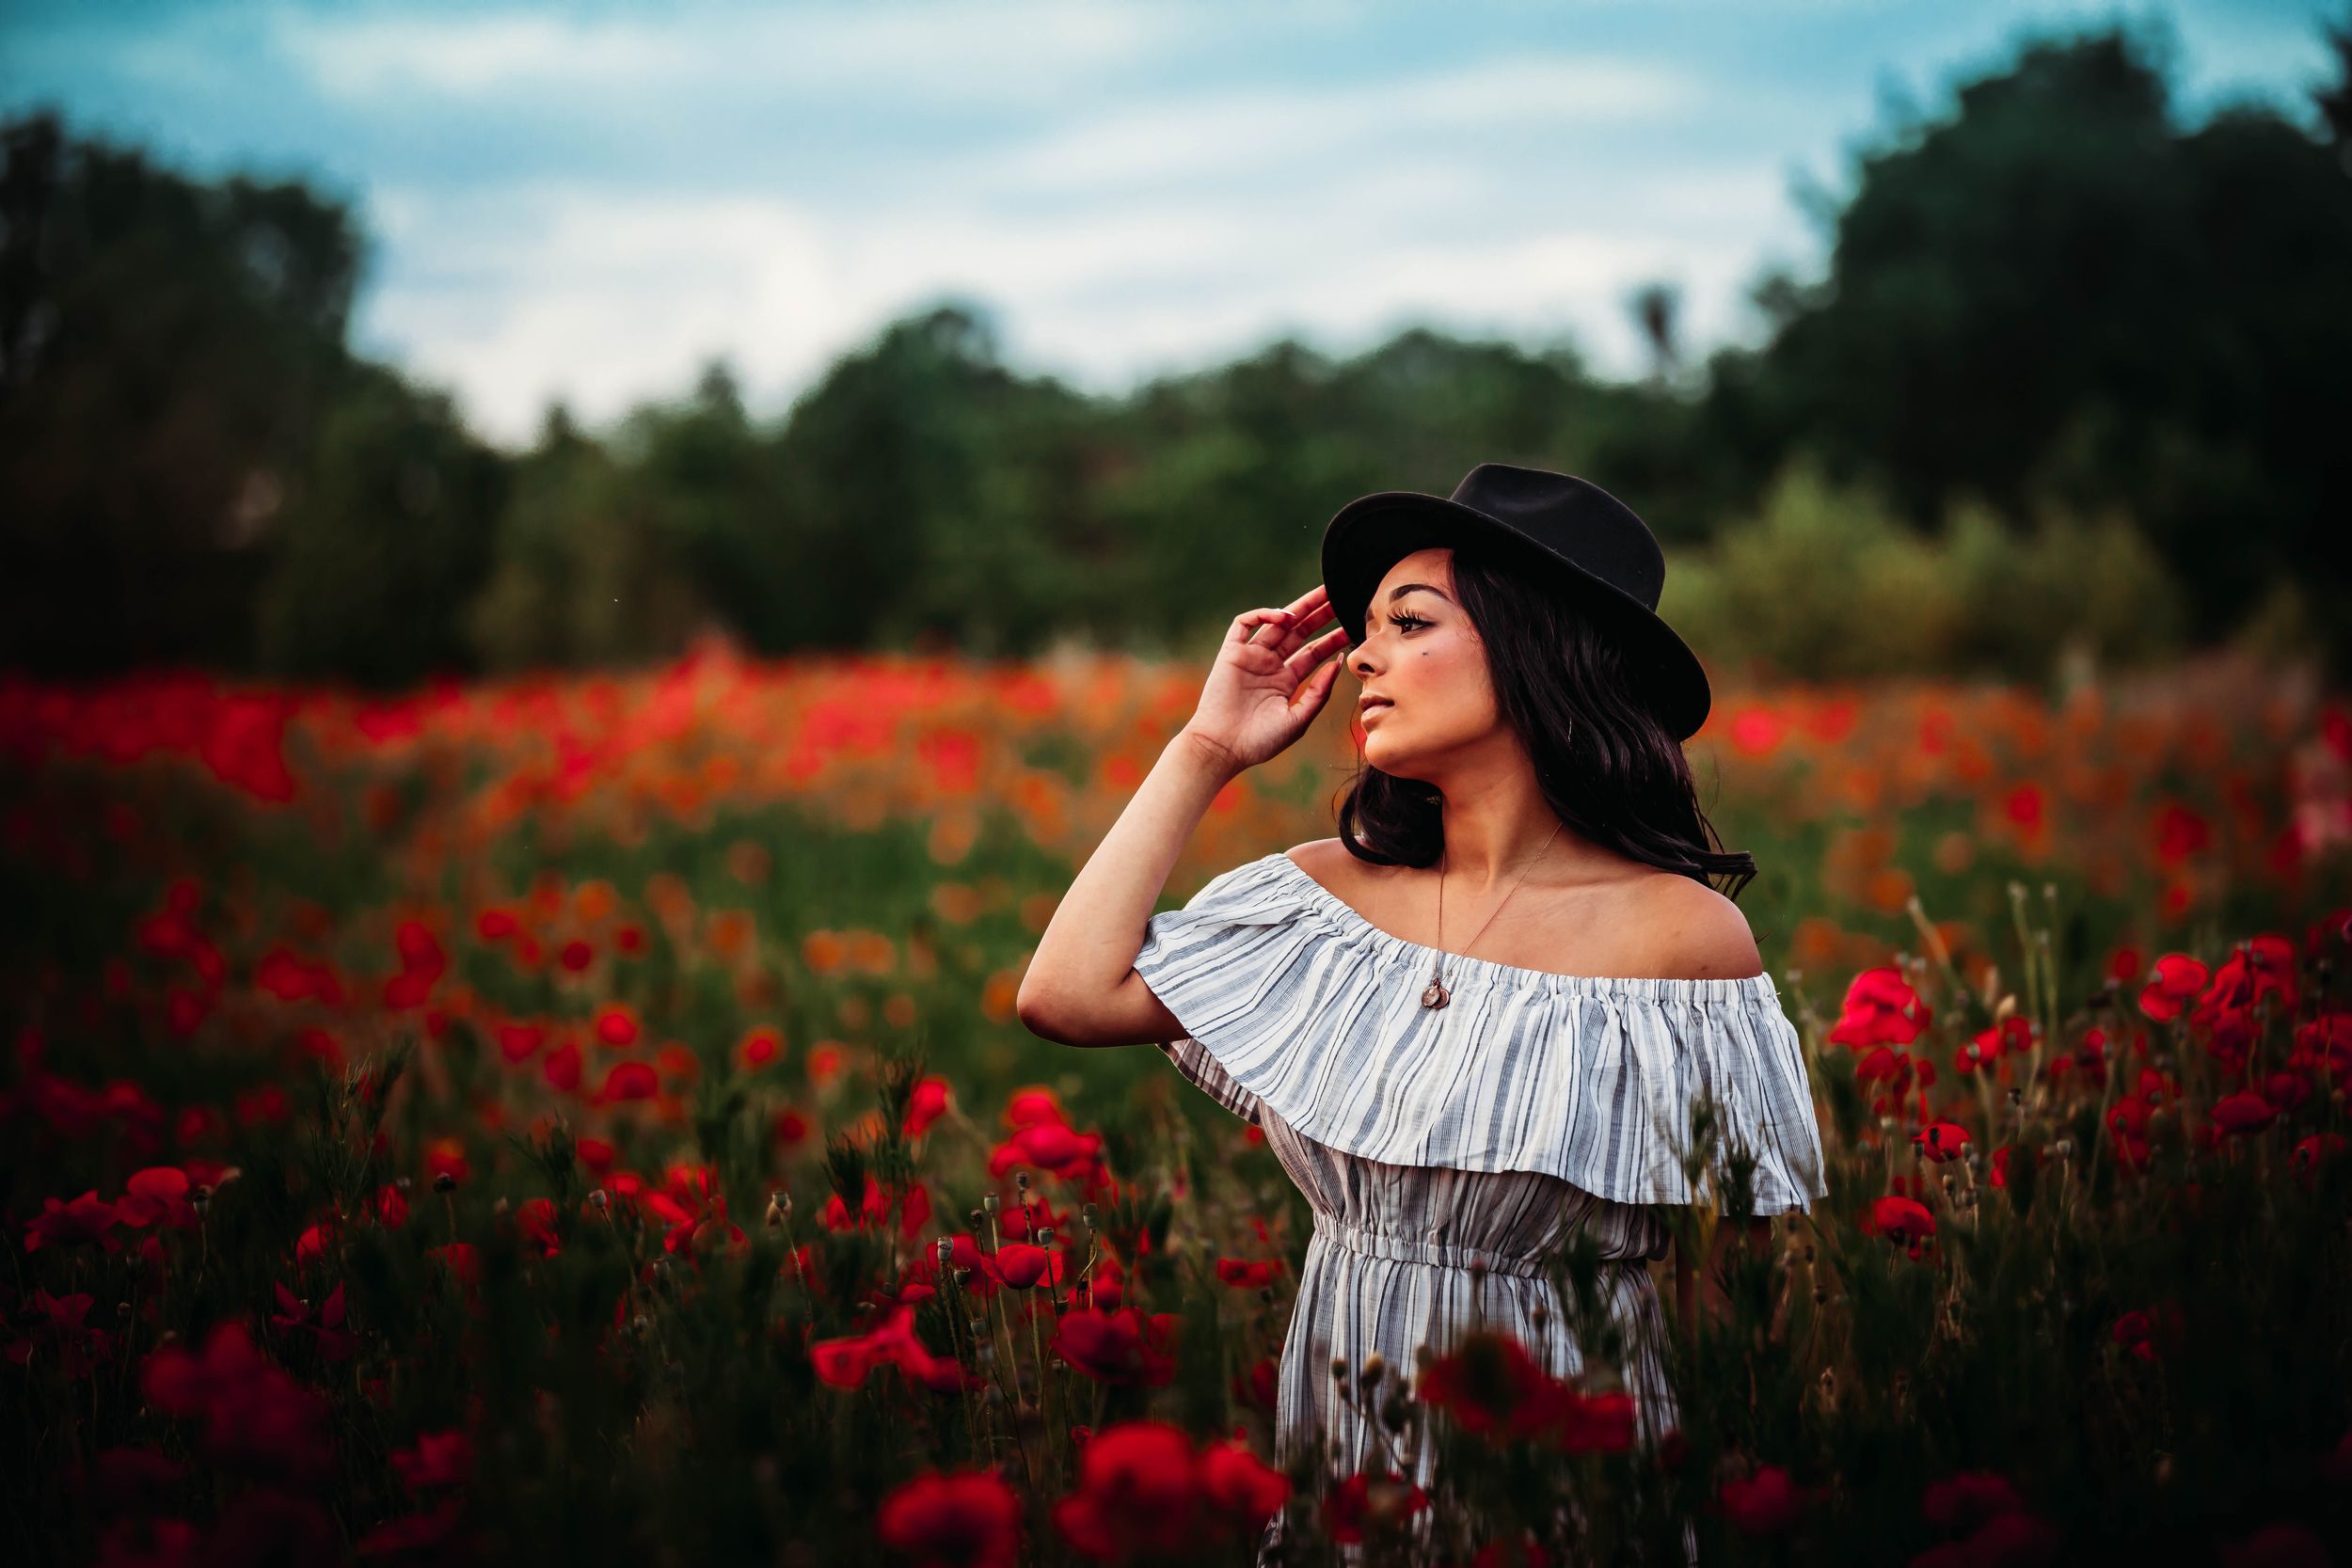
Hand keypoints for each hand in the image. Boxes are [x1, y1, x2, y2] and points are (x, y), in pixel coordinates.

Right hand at [1178, 585, 1351, 776]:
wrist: (1223, 748)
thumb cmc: (1260, 742)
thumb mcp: (1298, 720)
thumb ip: (1319, 692)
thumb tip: (1337, 663)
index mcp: (1285, 681)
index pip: (1313, 652)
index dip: (1332, 639)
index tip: (1352, 626)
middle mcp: (1269, 665)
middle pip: (1299, 632)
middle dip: (1319, 614)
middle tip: (1340, 596)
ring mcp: (1250, 657)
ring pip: (1277, 623)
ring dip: (1299, 608)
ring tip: (1322, 595)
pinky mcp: (1231, 653)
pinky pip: (1244, 624)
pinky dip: (1263, 615)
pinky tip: (1285, 617)